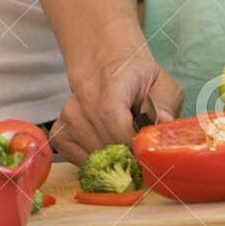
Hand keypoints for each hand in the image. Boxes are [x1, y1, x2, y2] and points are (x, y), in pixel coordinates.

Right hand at [52, 41, 182, 162]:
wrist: (105, 63)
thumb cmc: (137, 77)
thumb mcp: (161, 83)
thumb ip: (165, 104)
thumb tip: (163, 123)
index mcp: (111, 82)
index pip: (116, 124)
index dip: (134, 144)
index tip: (148, 151)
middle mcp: (83, 99)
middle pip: (106, 146)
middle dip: (128, 157)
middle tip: (141, 153)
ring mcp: (68, 116)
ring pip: (93, 158)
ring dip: (113, 161)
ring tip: (124, 145)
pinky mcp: (60, 131)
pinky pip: (78, 161)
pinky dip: (96, 162)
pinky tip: (107, 147)